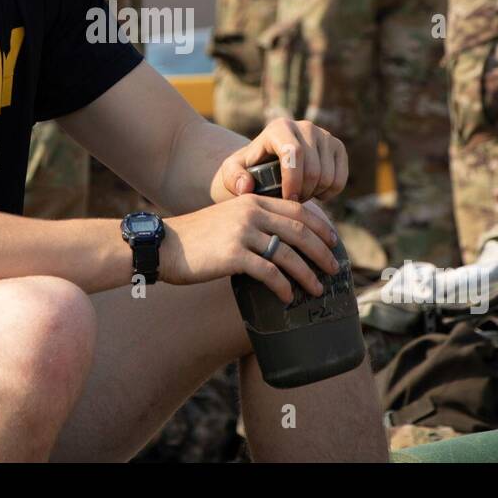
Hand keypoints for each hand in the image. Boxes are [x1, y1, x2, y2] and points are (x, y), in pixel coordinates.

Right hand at [161, 195, 340, 302]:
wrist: (163, 245)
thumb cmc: (197, 238)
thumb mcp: (228, 218)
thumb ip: (253, 222)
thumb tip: (281, 244)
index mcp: (253, 201)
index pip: (298, 209)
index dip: (321, 226)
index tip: (334, 241)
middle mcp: (251, 212)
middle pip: (300, 230)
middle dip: (322, 251)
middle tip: (334, 268)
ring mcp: (242, 233)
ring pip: (288, 253)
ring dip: (307, 274)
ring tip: (317, 288)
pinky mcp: (233, 255)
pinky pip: (268, 272)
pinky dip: (283, 286)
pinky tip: (287, 296)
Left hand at [210, 117, 348, 203]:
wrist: (267, 165)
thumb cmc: (248, 170)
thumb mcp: (231, 173)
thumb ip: (232, 178)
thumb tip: (246, 186)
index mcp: (279, 128)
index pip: (294, 153)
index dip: (293, 181)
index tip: (286, 200)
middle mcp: (304, 126)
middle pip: (313, 168)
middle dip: (302, 192)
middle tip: (289, 202)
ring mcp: (324, 135)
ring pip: (328, 176)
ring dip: (313, 194)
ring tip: (297, 196)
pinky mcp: (337, 147)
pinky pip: (340, 179)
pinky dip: (328, 193)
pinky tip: (313, 192)